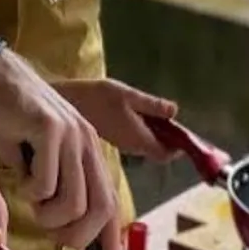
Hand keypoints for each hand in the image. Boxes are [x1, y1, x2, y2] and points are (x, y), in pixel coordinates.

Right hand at [0, 49, 119, 249]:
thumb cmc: (8, 122)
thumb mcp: (39, 160)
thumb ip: (55, 188)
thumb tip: (64, 229)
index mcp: (89, 152)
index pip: (111, 205)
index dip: (114, 245)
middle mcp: (88, 143)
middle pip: (100, 209)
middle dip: (75, 235)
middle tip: (49, 233)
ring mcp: (73, 134)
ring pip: (74, 202)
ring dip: (47, 215)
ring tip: (31, 203)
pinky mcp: (51, 129)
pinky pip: (45, 183)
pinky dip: (29, 191)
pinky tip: (20, 175)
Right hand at [54, 78, 180, 161]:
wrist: (66, 103)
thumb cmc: (96, 97)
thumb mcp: (127, 95)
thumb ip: (152, 105)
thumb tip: (174, 111)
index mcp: (139, 138)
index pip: (166, 154)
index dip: (178, 146)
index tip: (182, 131)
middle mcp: (132, 146)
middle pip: (159, 151)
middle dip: (169, 138)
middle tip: (168, 117)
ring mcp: (123, 144)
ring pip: (148, 145)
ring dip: (156, 133)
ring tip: (155, 112)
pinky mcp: (116, 138)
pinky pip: (138, 140)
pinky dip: (145, 130)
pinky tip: (139, 114)